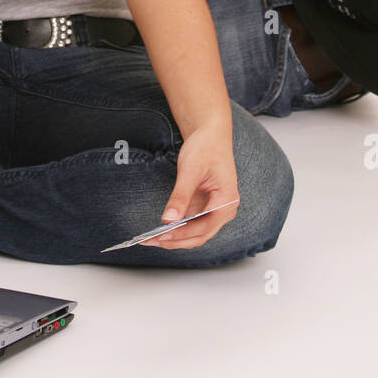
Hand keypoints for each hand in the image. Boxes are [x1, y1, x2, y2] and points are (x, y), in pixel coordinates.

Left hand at [142, 126, 238, 249]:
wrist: (212, 136)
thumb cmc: (206, 148)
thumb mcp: (191, 170)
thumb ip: (181, 196)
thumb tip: (168, 219)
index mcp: (227, 201)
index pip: (204, 226)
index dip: (182, 233)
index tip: (162, 235)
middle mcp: (224, 210)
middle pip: (200, 235)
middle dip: (175, 241)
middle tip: (150, 241)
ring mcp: (215, 212)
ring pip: (195, 234)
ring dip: (175, 239)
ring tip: (151, 240)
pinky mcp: (205, 209)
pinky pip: (191, 226)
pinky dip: (176, 231)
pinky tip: (159, 231)